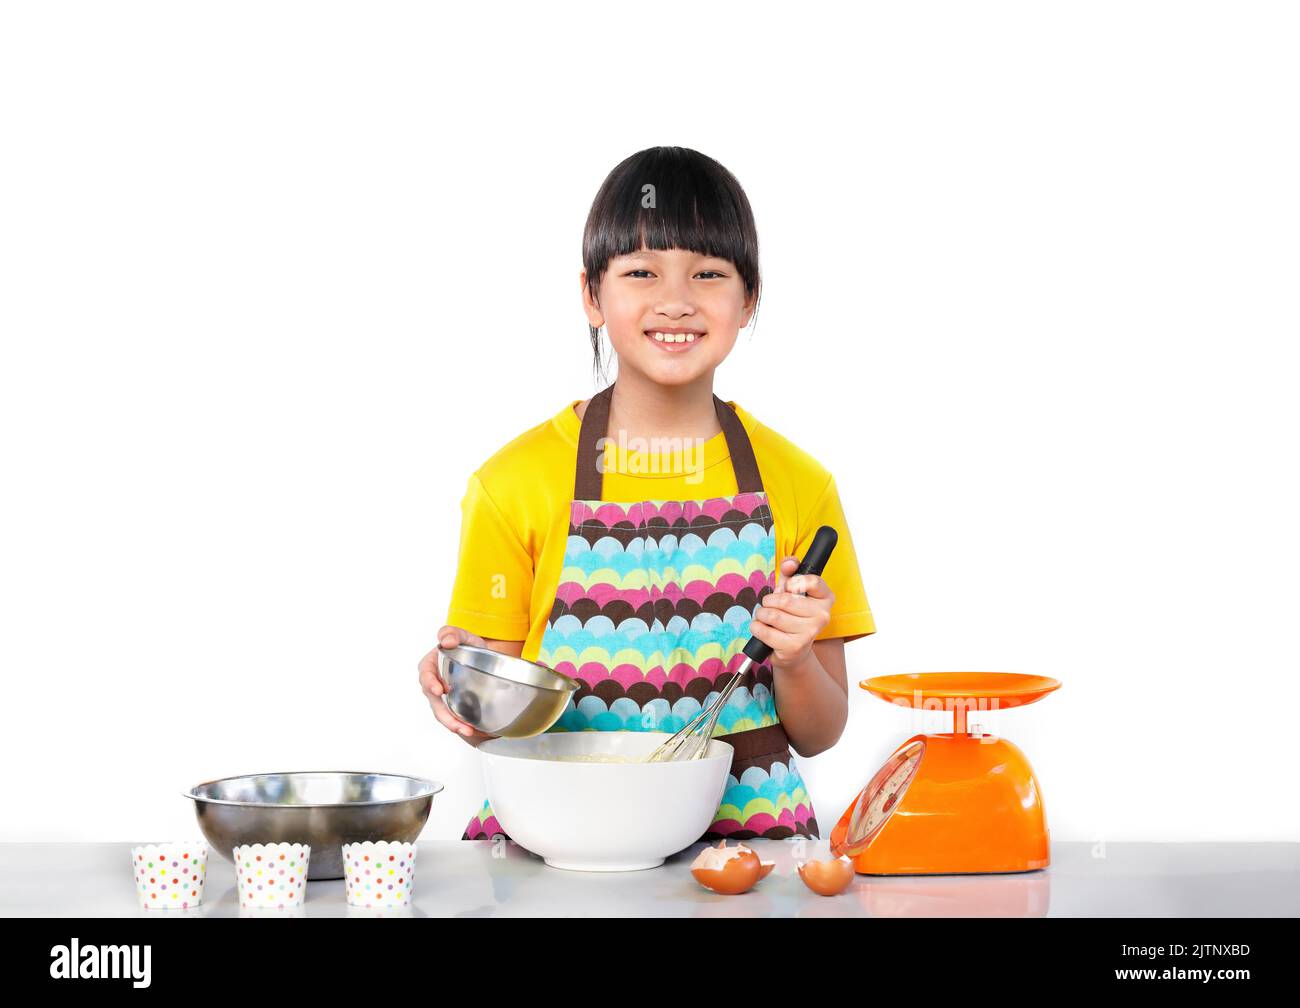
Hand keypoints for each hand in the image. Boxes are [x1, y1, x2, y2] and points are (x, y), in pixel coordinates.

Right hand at [417, 626, 497, 745]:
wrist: (483, 657)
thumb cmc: (467, 646)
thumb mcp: (463, 635)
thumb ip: (453, 633)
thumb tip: (446, 641)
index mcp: (431, 665)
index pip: (425, 674)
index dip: (430, 683)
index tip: (439, 691)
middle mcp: (434, 682)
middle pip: (433, 701)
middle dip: (443, 714)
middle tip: (456, 724)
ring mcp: (442, 696)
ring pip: (442, 713)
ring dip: (453, 724)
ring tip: (468, 731)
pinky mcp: (452, 704)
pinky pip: (453, 717)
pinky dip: (460, 724)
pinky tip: (472, 730)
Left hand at [749, 556, 834, 668]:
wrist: (793, 650)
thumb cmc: (792, 615)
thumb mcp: (791, 590)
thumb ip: (790, 571)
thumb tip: (789, 563)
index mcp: (825, 598)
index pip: (813, 581)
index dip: (792, 582)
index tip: (787, 587)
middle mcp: (822, 616)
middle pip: (785, 600)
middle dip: (769, 601)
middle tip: (769, 605)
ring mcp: (809, 633)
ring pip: (773, 616)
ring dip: (761, 614)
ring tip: (765, 617)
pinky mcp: (794, 647)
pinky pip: (765, 631)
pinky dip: (756, 627)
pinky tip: (761, 628)